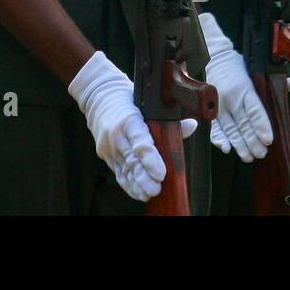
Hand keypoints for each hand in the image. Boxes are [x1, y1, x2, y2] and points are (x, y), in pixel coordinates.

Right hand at [68, 51, 164, 201]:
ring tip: (149, 194)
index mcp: (129, 118)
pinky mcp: (104, 153)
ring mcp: (108, 145)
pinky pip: (118, 172)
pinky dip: (128, 184)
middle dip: (144, 177)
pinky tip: (138, 192)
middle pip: (132, 159)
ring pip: (124, 169)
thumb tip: (192, 126)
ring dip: (137, 184)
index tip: (161, 173)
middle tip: (156, 189)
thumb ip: (167, 119)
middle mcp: (116, 133)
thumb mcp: (145, 104)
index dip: (151, 159)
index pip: (140, 142)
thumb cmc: (126, 100)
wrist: (97, 95)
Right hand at [199, 12, 286, 162]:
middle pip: (243, 123)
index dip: (261, 125)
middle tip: (261, 153)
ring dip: (239, 144)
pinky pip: (213, 127)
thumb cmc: (237, 66)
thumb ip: (272, 79)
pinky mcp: (209, 110)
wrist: (212, 57)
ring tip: (248, 156)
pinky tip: (226, 148)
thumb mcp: (254, 68)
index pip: (254, 109)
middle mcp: (230, 98)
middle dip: (252, 141)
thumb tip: (289, 83)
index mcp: (244, 87)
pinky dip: (218, 139)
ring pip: (230, 129)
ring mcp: (218, 105)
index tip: (268, 139)